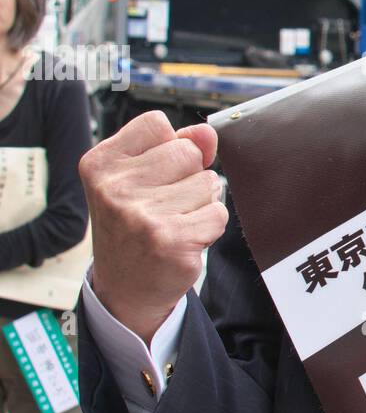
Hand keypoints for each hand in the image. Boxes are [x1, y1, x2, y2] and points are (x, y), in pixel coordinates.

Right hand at [79, 111, 227, 345]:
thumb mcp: (140, 179)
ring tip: (173, 223)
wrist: (125, 289)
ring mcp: (142, 216)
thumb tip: (207, 132)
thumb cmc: (134, 226)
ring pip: (208, 183)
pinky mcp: (172, 241)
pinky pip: (218, 213)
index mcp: (101, 164)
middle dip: (189, 177)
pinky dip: (210, 227)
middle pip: (188, 153)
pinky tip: (183, 240)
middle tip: (164, 206)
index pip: (157, 124)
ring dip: (201, 204)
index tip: (152, 176)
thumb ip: (173, 147)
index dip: (168, 147)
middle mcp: (115, 188)